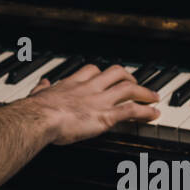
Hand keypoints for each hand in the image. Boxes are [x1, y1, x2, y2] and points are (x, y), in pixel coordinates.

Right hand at [17, 64, 159, 145]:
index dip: (102, 73)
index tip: (107, 76)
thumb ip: (42, 89)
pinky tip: (154, 114)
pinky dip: (146, 111)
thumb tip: (42, 83)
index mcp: (71, 84)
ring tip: (154, 97)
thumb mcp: (37, 94)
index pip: (91, 71)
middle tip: (135, 83)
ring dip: (144, 92)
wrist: (39, 118)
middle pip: (115, 73)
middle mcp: (89, 88)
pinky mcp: (106, 116)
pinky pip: (131, 110)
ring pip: (128, 89)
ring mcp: (99, 101)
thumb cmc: (35, 111)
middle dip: (128, 77)